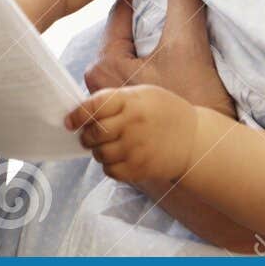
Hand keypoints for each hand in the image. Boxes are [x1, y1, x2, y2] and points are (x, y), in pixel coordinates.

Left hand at [66, 84, 197, 183]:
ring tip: (107, 145)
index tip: (70, 121)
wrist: (194, 138)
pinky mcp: (140, 168)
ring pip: (100, 154)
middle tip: (89, 135)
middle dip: (86, 135)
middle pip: (94, 133)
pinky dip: (109, 166)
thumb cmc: (164, 111)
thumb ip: (114, 100)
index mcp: (131, 101)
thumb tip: (82, 111)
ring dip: (97, 151)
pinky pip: (111, 171)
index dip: (77, 115)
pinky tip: (118, 157)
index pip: (94, 107)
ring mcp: (136, 148)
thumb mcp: (142, 94)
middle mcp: (132, 125)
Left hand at [83, 0, 233, 117]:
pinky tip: (155, 71)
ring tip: (157, 39)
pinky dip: (137, 78)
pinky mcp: (117, 127)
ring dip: (137, 53)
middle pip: (117, 42)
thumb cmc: (195, 101)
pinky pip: (123, 90)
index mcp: (104, 67)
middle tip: (154, 6)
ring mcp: (104, 110)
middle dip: (135, 26)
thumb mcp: (188, 45)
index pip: (117, 18)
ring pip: (120, 65)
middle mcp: (95, 89)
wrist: (204, 154)